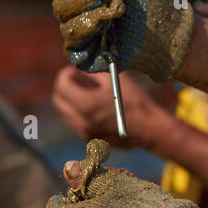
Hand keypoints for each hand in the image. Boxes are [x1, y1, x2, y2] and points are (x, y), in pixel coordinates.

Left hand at [51, 66, 167, 148]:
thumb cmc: (135, 102)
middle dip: (64, 87)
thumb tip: (81, 68)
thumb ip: (94, 72)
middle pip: (58, 100)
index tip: (75, 70)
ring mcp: (84, 132)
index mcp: (86, 104)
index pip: (61, 85)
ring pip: (65, 112)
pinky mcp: (90, 139)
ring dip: (70, 100)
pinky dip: (78, 112)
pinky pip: (75, 122)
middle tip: (77, 79)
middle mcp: (81, 121)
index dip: (66, 74)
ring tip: (87, 92)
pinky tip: (95, 106)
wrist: (150, 129)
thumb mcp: (115, 80)